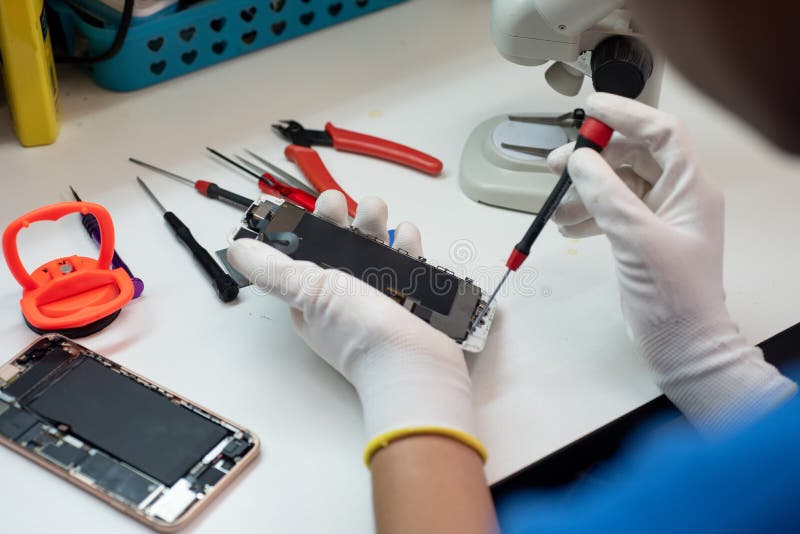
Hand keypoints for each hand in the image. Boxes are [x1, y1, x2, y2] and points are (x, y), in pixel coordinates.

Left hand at [227, 191, 485, 463]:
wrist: (414, 365)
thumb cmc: (361, 337)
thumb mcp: (308, 292)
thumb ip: (274, 269)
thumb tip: (239, 250)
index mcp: (312, 299)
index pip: (304, 253)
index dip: (309, 226)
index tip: (318, 206)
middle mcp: (342, 299)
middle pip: (339, 247)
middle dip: (343, 220)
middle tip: (347, 206)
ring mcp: (376, 299)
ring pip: (372, 251)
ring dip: (374, 225)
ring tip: (377, 211)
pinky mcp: (406, 298)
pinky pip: (403, 264)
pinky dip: (405, 245)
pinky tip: (406, 236)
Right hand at [549, 93, 795, 431]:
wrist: (683, 346)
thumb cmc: (674, 296)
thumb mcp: (637, 238)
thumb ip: (606, 194)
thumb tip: (580, 160)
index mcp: (690, 188)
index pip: (660, 133)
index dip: (626, 114)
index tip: (589, 107)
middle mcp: (677, 197)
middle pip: (632, 157)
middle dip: (594, 157)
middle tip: (557, 163)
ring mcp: (659, 219)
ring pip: (617, 186)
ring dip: (584, 189)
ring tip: (556, 203)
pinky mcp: (642, 239)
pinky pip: (611, 212)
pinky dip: (588, 213)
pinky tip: (568, 224)